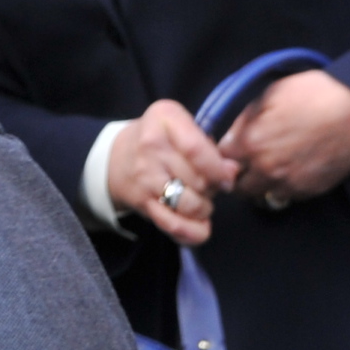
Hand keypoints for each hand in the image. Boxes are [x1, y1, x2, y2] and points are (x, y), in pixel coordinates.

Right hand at [106, 100, 236, 245]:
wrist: (116, 157)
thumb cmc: (161, 140)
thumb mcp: (183, 128)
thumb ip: (210, 147)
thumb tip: (233, 171)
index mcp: (165, 118)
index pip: (197, 150)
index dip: (218, 169)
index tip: (227, 178)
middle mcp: (151, 145)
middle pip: (198, 179)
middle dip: (212, 189)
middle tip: (209, 186)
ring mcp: (145, 175)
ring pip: (190, 204)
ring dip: (204, 208)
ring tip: (202, 202)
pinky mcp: (142, 201)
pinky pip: (172, 224)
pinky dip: (192, 232)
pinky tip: (201, 228)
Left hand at [219, 70, 349, 206]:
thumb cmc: (315, 94)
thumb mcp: (270, 95)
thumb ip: (245, 119)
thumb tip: (233, 135)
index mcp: (251, 143)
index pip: (221, 157)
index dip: (224, 150)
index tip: (230, 148)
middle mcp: (266, 170)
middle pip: (238, 185)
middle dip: (238, 173)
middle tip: (245, 162)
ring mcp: (290, 184)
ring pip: (261, 194)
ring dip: (260, 183)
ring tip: (269, 166)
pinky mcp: (311, 191)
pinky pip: (286, 196)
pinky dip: (283, 187)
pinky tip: (291, 169)